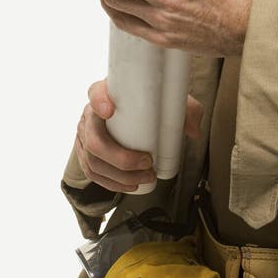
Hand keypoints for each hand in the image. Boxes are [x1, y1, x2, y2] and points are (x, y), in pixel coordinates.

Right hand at [75, 78, 202, 193]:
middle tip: (147, 163)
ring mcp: (84, 135)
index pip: (95, 92)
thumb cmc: (149, 104)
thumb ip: (187, 109)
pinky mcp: (85, 153)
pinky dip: (110, 183)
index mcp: (106, 92)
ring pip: (93, 160)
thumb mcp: (169, 100)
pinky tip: (129, 185)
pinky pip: (92, 172)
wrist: (135, 111)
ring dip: (119, 176)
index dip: (99, 101)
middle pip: (94, 138)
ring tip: (145, 178)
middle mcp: (90, 113)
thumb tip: (193, 130)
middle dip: (121, 158)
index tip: (110, 110)